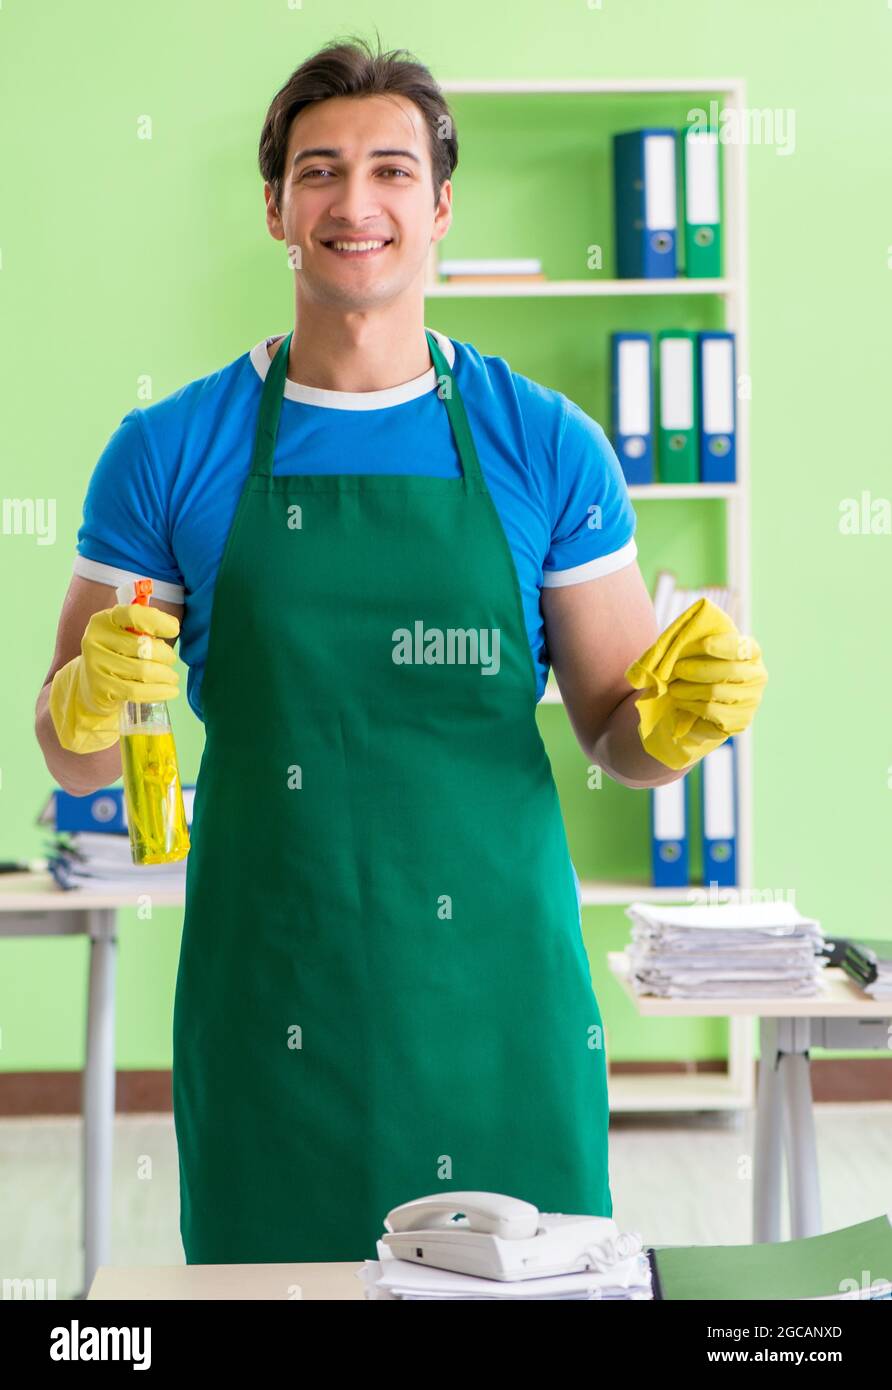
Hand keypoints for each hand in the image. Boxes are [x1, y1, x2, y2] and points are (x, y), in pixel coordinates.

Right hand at [49, 603, 180, 753]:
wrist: (91, 683)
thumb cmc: (116, 653)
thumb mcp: (124, 633)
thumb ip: (145, 626)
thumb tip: (172, 627)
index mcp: (102, 620)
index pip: (133, 615)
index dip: (157, 621)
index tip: (175, 629)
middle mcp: (94, 640)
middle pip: (142, 646)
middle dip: (165, 655)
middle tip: (171, 660)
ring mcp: (95, 666)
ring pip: (143, 670)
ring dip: (166, 675)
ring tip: (172, 677)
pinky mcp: (101, 689)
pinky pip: (137, 691)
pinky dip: (159, 691)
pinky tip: (171, 690)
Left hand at [624, 598, 767, 770]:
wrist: (702, 708)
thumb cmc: (701, 672)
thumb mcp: (700, 655)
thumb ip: (696, 646)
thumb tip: (679, 643)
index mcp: (751, 653)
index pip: (743, 647)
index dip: (724, 645)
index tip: (704, 644)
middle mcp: (757, 676)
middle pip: (729, 670)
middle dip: (699, 669)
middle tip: (677, 669)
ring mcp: (751, 701)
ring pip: (716, 692)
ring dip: (688, 689)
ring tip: (673, 688)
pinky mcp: (739, 721)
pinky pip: (710, 711)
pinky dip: (690, 704)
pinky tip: (680, 701)